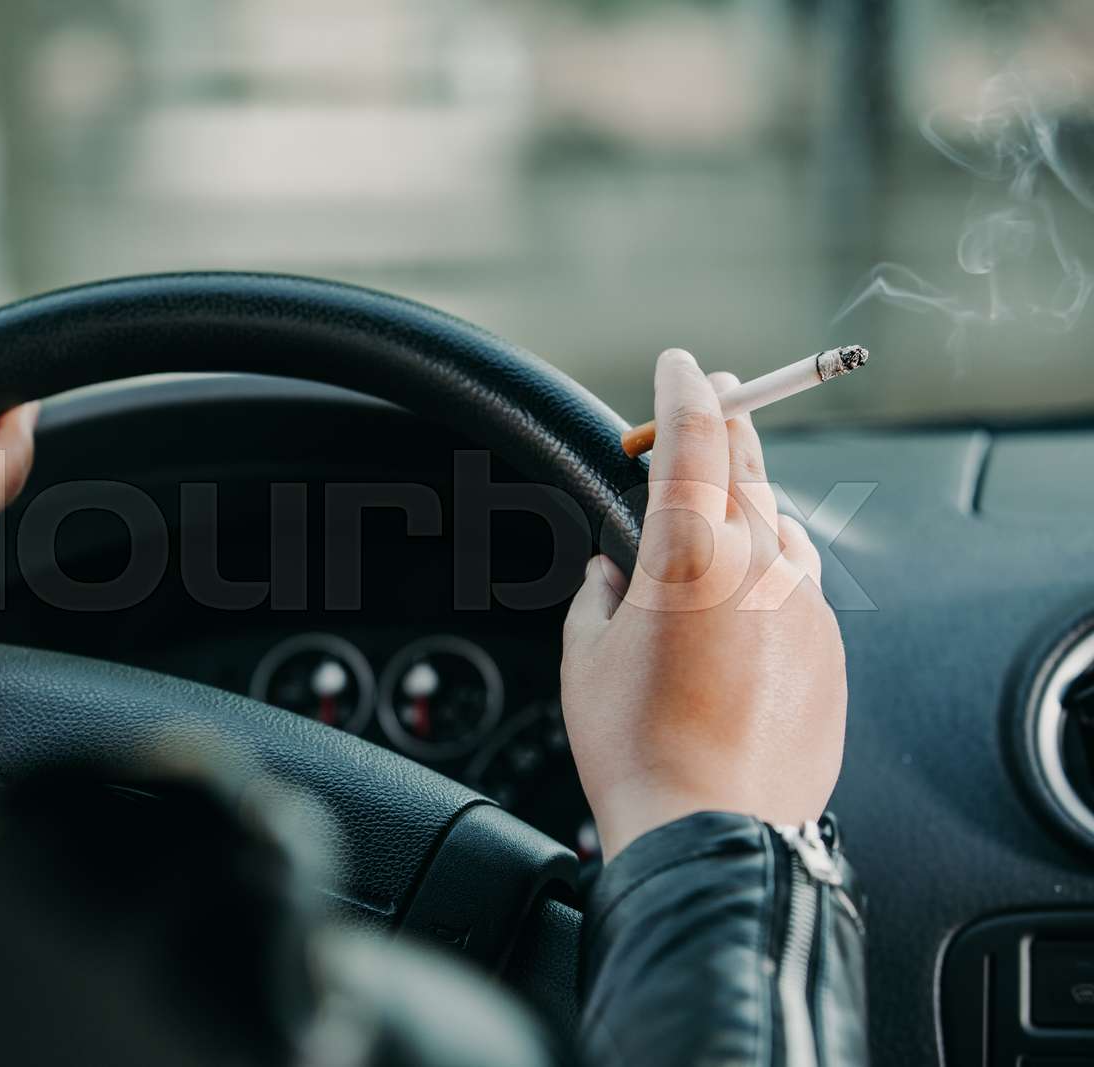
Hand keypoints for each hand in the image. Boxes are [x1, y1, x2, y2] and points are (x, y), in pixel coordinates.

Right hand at [560, 348, 845, 860]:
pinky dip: (768, 572)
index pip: (695, 434)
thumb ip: (600, 590)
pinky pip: (799, 584)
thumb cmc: (634, 746)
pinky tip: (739, 603)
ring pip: (778, 522)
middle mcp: (758, 563)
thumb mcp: (583, 653)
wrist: (712, 829)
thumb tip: (613, 570)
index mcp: (689, 550)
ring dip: (747, 500)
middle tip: (711, 395)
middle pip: (748, 462)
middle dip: (725, 421)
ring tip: (713, 516)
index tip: (680, 363)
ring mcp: (805, 605)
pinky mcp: (830, 648)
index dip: (684, 387)